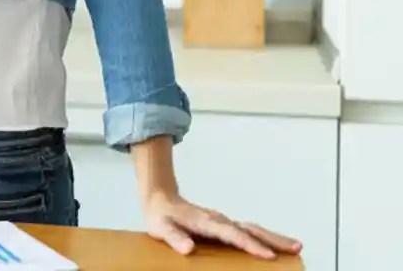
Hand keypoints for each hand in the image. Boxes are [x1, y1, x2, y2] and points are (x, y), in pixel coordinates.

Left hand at [143, 192, 301, 258]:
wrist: (160, 200)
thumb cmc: (161, 217)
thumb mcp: (161, 228)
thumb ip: (174, 237)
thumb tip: (188, 248)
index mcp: (207, 222)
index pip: (232, 234)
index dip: (250, 245)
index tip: (268, 255)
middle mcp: (219, 220)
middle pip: (251, 229)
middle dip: (273, 239)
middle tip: (297, 247)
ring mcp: (224, 222)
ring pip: (253, 229)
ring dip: (274, 238)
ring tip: (296, 247)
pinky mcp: (225, 225)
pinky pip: (249, 231)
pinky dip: (264, 237)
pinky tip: (276, 246)